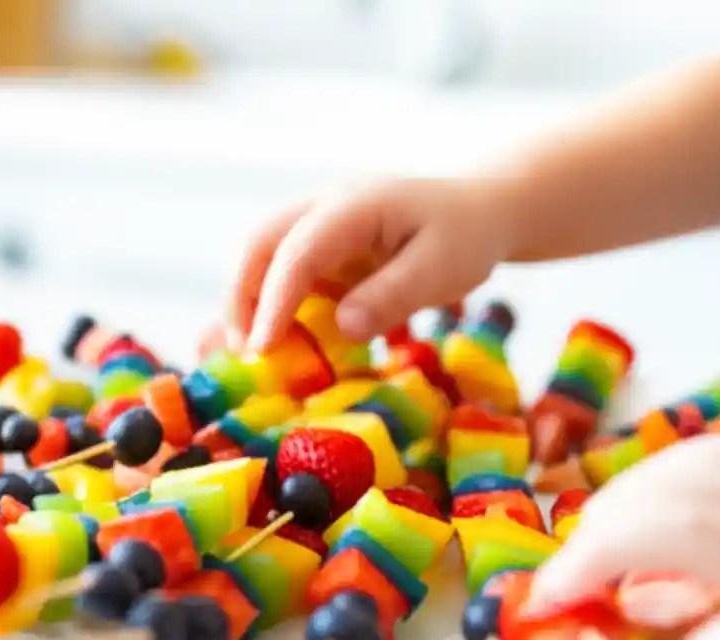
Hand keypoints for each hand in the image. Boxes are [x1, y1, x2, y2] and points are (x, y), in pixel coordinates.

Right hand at [228, 178, 516, 350]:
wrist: (477, 211)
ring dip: (249, 303)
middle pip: (260, 243)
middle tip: (245, 354)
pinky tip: (271, 343)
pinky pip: (280, 272)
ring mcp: (317, 222)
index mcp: (355, 205)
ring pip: (261, 255)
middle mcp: (324, 205)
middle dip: (242, 298)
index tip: (263, 348)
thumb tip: (343, 327)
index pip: (299, 250)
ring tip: (252, 354)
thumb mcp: (442, 269)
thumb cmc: (464, 237)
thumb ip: (393, 296)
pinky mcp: (319, 246)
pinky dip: (269, 306)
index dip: (275, 301)